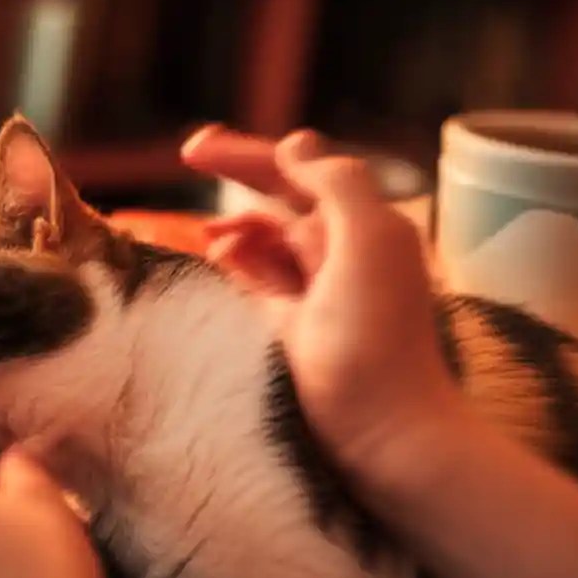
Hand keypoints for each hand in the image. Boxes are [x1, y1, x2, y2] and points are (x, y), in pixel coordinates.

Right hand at [182, 126, 464, 470]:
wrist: (387, 432)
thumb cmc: (377, 338)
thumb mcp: (368, 242)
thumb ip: (337, 183)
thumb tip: (293, 144)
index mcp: (364, 221)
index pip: (299, 167)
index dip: (249, 152)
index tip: (192, 150)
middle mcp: (343, 246)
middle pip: (281, 194)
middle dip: (238, 174)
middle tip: (189, 155)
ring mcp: (320, 286)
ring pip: (268, 235)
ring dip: (236, 222)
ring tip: (201, 229)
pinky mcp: (298, 325)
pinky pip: (262, 277)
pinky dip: (240, 261)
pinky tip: (220, 259)